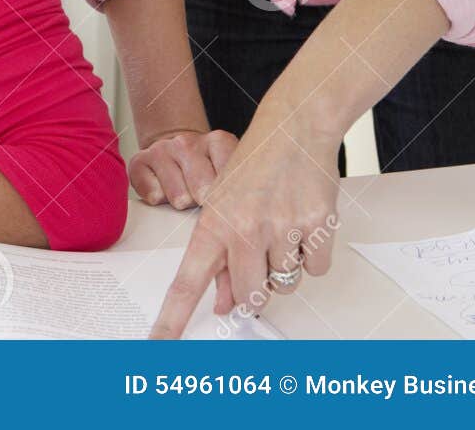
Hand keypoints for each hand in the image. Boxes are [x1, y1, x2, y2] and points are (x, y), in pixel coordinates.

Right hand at [129, 127, 237, 208]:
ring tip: (187, 196)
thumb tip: (256, 211)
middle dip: (207, 203)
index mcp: (218, 141)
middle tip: (207, 203)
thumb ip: (243, 183)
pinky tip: (165, 192)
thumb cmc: (209, 171)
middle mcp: (188, 142)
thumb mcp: (232, 171)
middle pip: (203, 189)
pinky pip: (151, 193)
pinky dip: (158, 199)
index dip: (232, 197)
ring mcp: (162, 150)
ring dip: (183, 202)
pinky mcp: (139, 161)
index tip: (236, 208)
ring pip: (178, 195)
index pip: (230, 174)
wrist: (176, 152)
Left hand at [149, 118, 340, 337]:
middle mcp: (244, 230)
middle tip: (259, 259)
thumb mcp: (223, 206)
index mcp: (213, 226)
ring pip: (286, 284)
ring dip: (285, 267)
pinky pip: (316, 268)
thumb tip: (225, 305)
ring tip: (281, 227)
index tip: (158, 344)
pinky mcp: (316, 226)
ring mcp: (281, 229)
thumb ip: (222, 258)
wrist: (292, 129)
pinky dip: (312, 255)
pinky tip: (304, 223)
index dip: (172, 318)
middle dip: (256, 291)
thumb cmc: (254, 168)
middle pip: (250, 296)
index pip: (187, 283)